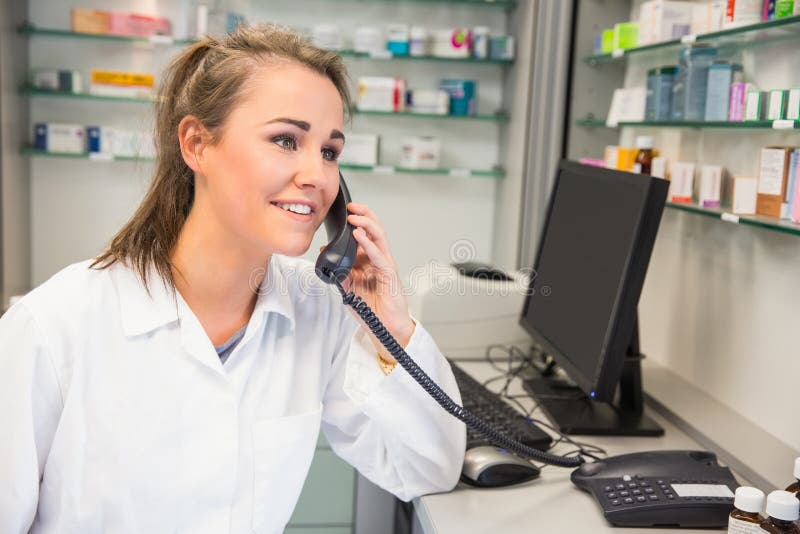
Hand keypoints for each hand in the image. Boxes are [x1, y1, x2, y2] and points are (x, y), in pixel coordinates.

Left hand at [339, 202, 414, 361]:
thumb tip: (325, 253)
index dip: (357, 220)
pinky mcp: (389, 275)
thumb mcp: (348, 287)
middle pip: (375, 230)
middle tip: (351, 206)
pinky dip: (368, 245)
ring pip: (379, 238)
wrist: (386, 328)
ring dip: (366, 224)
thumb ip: (339, 271)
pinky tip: (359, 237)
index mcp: (370, 260)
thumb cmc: (372, 308)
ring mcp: (385, 265)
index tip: (345, 210)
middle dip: (364, 214)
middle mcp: (379, 259)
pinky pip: (379, 256)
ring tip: (354, 216)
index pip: (366, 233)